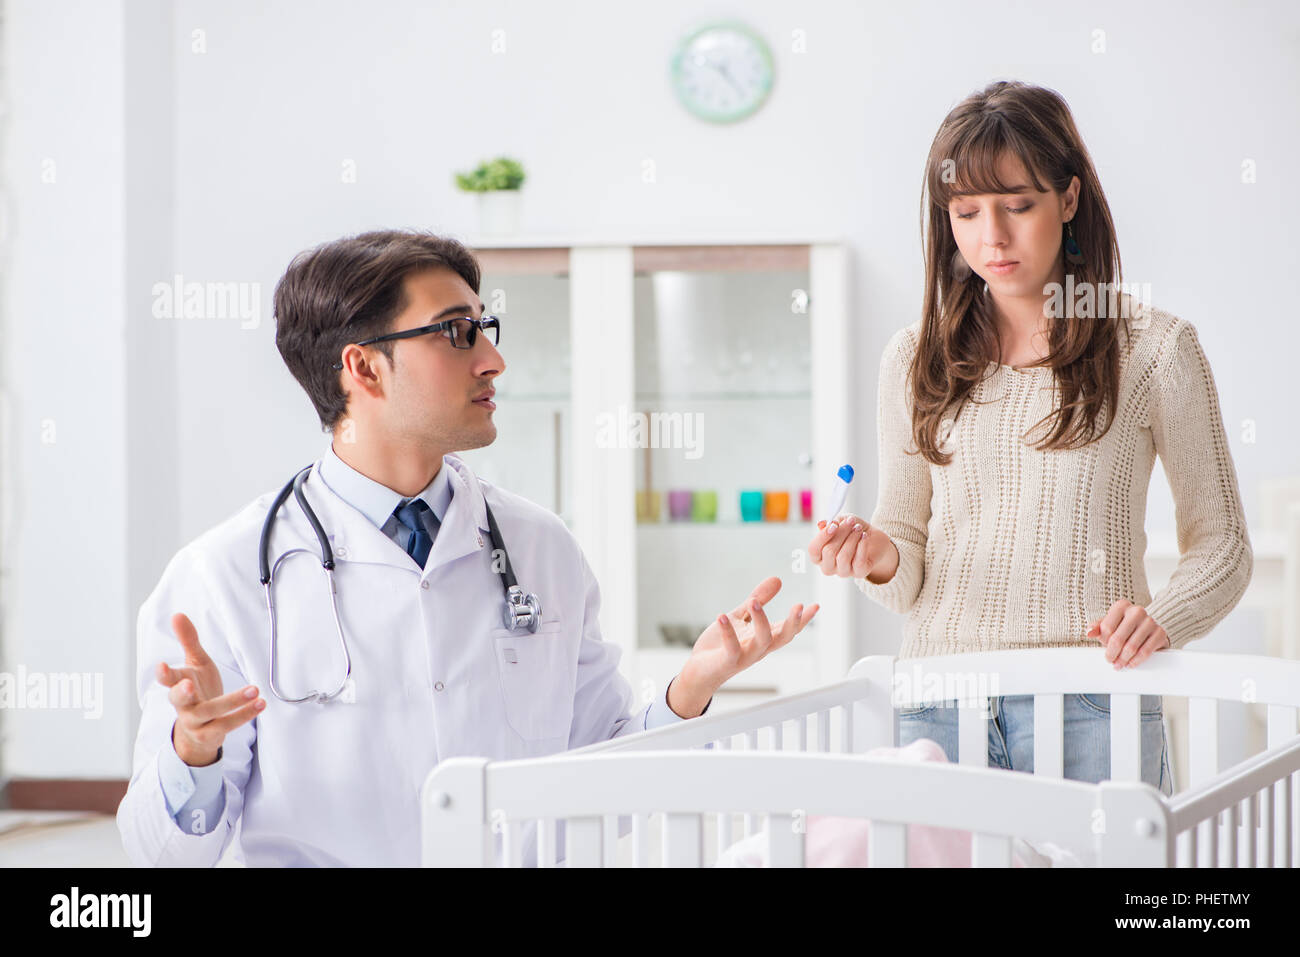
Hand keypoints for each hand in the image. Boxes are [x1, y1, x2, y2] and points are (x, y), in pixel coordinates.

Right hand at [157, 612, 263, 765]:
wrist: (200, 727)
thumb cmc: (198, 689)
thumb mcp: (196, 663)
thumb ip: (189, 641)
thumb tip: (177, 614)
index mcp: (177, 685)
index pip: (166, 679)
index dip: (163, 673)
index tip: (161, 665)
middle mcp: (183, 705)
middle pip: (179, 700)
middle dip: (182, 693)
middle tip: (189, 685)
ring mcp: (195, 722)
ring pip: (211, 713)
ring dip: (233, 702)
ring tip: (255, 690)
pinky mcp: (211, 734)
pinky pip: (227, 725)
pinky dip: (245, 714)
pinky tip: (261, 703)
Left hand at [669, 577, 818, 716]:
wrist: (697, 671)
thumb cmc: (720, 645)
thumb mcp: (741, 617)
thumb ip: (758, 600)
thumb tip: (777, 579)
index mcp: (763, 638)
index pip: (788, 629)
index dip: (802, 619)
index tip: (815, 606)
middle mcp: (758, 649)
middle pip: (782, 638)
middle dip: (793, 623)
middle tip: (799, 606)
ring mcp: (745, 656)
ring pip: (762, 642)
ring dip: (761, 621)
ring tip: (755, 601)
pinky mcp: (727, 661)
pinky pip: (732, 648)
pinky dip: (728, 632)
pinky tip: (722, 616)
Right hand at [806, 514, 897, 582]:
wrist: (874, 540)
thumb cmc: (852, 531)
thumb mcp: (841, 522)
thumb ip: (831, 522)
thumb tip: (822, 524)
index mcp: (819, 556)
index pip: (813, 550)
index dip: (822, 537)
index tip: (833, 525)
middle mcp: (828, 566)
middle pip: (828, 552)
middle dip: (841, 534)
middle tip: (851, 521)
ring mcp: (843, 572)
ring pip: (843, 557)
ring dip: (852, 539)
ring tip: (858, 528)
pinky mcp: (859, 573)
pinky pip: (858, 561)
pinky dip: (862, 546)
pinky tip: (864, 536)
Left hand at [1086, 600, 1169, 669]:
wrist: (1148, 628)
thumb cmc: (1125, 626)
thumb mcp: (1110, 624)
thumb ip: (1097, 628)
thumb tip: (1089, 632)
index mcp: (1121, 606)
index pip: (1107, 627)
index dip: (1104, 641)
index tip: (1104, 648)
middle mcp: (1137, 611)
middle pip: (1118, 638)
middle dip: (1112, 653)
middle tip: (1110, 660)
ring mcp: (1150, 621)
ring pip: (1131, 647)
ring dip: (1123, 659)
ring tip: (1119, 664)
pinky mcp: (1160, 633)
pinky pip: (1145, 651)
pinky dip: (1136, 660)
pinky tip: (1131, 663)